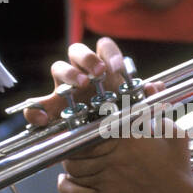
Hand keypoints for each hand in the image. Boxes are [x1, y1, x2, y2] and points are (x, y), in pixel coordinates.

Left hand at [21, 37, 186, 192]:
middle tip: (73, 145)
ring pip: (73, 169)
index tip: (83, 127)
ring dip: (68, 164)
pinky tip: (63, 180)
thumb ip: (162, 118)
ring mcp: (106, 179)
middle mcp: (113, 157)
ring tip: (70, 160)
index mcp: (127, 138)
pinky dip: (64, 186)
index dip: (84, 127)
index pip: (94, 128)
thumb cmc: (178, 171)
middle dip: (72, 146)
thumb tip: (155, 107)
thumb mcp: (175, 136)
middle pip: (77, 148)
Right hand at [22, 37, 166, 126]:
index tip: (115, 66)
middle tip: (98, 73)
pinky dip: (37, 109)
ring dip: (69, 73)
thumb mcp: (133, 109)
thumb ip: (144, 98)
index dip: (109, 52)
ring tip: (80, 85)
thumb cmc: (119, 118)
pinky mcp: (51, 108)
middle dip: (88, 59)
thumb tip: (155, 88)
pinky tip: (44, 119)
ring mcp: (65, 88)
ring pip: (59, 68)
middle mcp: (82, 73)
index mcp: (103, 69)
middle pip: (77, 51)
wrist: (105, 144)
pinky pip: (37, 105)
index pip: (104, 47)